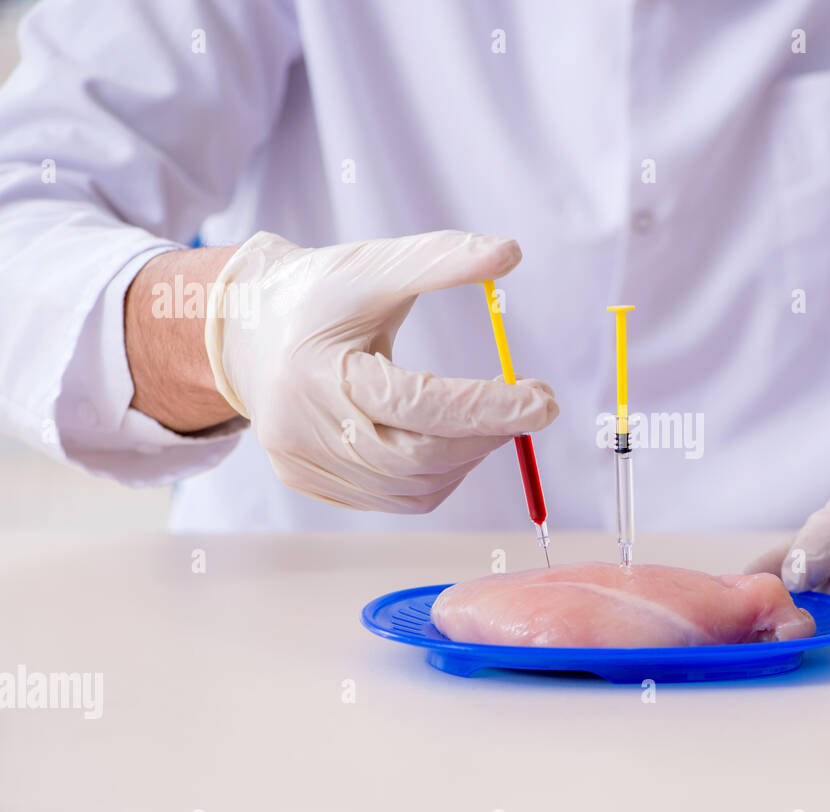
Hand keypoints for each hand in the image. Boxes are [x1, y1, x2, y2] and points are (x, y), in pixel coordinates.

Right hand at [204, 230, 557, 511]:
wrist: (243, 327)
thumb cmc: (312, 293)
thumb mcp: (374, 265)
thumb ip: (439, 259)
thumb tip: (509, 252)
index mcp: (316, 373)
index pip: (417, 405)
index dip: (487, 407)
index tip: (543, 401)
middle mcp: (303, 430)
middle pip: (416, 457)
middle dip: (485, 434)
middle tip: (530, 407)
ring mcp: (303, 464)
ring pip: (410, 487)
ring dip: (467, 458)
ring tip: (492, 419)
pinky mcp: (310, 481)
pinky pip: (392, 497)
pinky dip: (436, 476)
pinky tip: (452, 442)